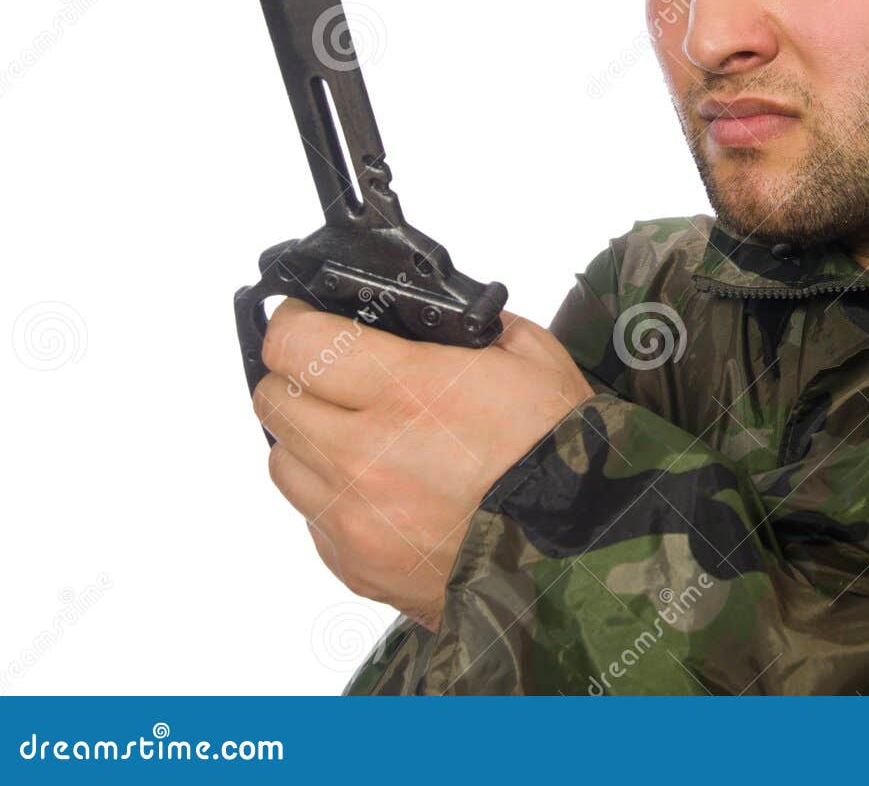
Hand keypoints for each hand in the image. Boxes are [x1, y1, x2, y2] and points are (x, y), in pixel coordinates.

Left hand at [251, 298, 593, 630]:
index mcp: (408, 391)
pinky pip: (312, 518)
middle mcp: (366, 455)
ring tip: (361, 438)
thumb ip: (464, 328)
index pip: (294, 344)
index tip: (307, 323)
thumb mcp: (531, 356)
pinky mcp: (355, 565)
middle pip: (273, 399)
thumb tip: (421, 315)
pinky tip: (384, 490)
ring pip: (282, 460)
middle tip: (336, 376)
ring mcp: (355, 517)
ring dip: (309, 440)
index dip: (295, 325)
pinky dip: (334, 497)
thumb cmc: (565, 455)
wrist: (583, 555)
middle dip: (298, 378)